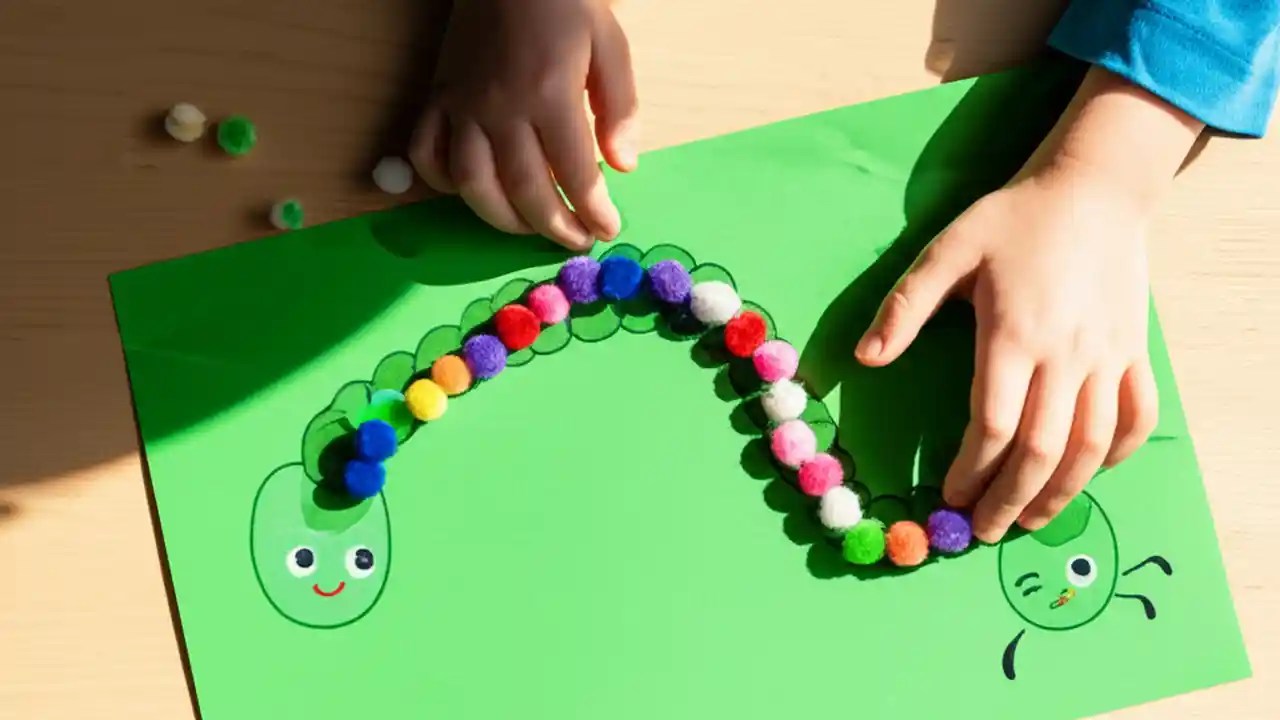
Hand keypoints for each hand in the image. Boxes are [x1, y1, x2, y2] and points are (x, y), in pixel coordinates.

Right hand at [412, 0, 637, 249]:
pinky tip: (468, 193)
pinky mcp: (438, 96)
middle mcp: (501, 108)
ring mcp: (463, 104)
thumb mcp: (610, 45)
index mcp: (550, 94)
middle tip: (576, 242)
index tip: (608, 230)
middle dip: (553, 226)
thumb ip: (620, 109)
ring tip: (529, 229)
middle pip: (524, 189)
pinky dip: (440, 181)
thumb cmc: (565, 1)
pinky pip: (426, 150)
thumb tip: (624, 166)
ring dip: (502, 219)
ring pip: (472, 182)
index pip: (574, 172)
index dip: (593, 210)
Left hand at [855, 67, 1201, 542]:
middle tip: (981, 530)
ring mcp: (1106, 358)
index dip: (969, 470)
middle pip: (1041, 451)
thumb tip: (864, 358)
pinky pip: (1136, 417)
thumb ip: (904, 308)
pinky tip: (1090, 473)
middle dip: (1008, 500)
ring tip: (1028, 520)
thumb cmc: (1014, 218)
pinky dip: (1117, 454)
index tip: (948, 497)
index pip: (992, 426)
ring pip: (1091, 447)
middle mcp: (1065, 356)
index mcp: (1013, 336)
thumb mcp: (948, 250)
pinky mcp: (1133, 352)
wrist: (1095, 187)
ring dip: (1060, 493)